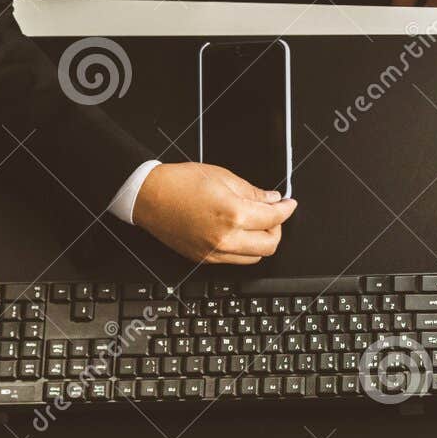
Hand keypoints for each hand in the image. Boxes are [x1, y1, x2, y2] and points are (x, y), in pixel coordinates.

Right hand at [131, 162, 297, 264]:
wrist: (147, 196)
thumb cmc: (179, 183)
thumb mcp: (223, 177)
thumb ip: (253, 192)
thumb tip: (272, 199)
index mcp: (233, 215)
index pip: (274, 218)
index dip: (286, 209)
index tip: (289, 204)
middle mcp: (225, 239)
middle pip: (270, 245)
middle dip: (277, 228)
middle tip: (273, 214)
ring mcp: (214, 252)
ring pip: (254, 258)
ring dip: (261, 241)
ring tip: (255, 223)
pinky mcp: (204, 259)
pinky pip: (235, 260)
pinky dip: (244, 249)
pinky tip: (239, 232)